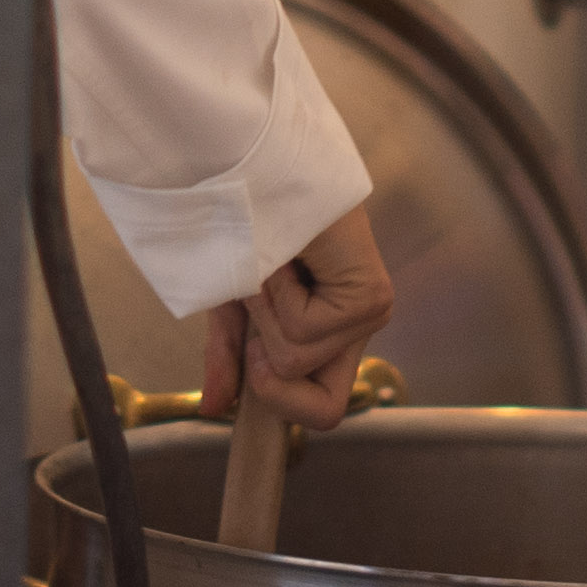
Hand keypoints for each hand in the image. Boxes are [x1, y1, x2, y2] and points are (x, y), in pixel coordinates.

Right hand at [199, 200, 394, 433]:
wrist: (251, 175)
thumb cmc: (248, 228)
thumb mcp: (231, 306)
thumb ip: (229, 359)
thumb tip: (216, 409)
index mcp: (333, 337)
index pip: (326, 411)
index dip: (282, 405)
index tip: (251, 357)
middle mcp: (360, 328)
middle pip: (326, 412)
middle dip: (268, 368)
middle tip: (260, 306)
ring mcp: (370, 313)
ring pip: (298, 361)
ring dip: (264, 311)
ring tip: (269, 264)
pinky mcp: (370, 296)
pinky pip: (305, 329)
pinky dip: (275, 292)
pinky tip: (284, 256)